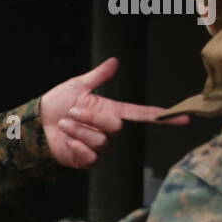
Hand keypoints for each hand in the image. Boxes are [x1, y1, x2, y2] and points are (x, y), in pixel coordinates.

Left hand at [39, 57, 188, 168]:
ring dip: (77, 130)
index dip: (163, 117)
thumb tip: (115, 61)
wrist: (37, 123)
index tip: (184, 118)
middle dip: (90, 118)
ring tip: (65, 124)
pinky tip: (66, 140)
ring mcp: (100, 147)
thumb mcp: (78, 86)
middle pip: (115, 126)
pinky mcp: (87, 160)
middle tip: (72, 112)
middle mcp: (109, 131)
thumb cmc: (58, 103)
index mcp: (112, 112)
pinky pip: (90, 156)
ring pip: (100, 141)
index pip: (142, 114)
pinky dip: (74, 145)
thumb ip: (98, 76)